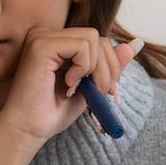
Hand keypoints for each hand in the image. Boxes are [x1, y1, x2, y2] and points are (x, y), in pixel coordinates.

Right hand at [0, 31, 141, 164]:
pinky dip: (84, 68)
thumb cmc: (52, 111)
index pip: (98, 40)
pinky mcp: (41, 45)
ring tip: (80, 89)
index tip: (105, 90)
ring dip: (97, 71)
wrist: (29, 129)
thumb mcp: (91, 86)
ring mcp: (43, 37)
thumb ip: (110, 64)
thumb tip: (136, 44)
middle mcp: (47, 34)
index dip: (110, 66)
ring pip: (93, 40)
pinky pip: (82, 46)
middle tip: (97, 92)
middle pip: (99, 38)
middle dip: (108, 69)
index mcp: (57, 41)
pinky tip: (68, 83)